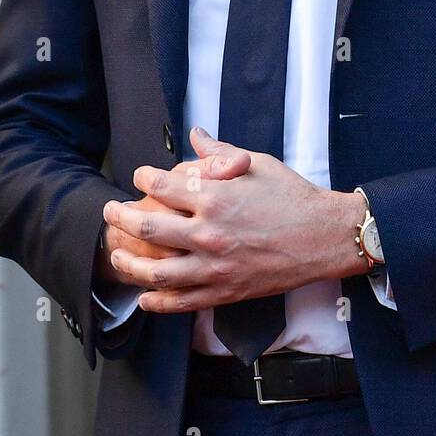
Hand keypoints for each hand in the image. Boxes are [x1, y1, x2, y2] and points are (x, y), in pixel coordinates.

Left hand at [101, 126, 366, 313]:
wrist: (323, 237)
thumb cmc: (292, 197)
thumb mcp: (257, 164)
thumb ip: (219, 153)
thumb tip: (195, 134)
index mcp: (216, 197)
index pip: (162, 186)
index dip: (143, 178)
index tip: (139, 176)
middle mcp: (210, 233)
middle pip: (149, 228)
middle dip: (122, 217)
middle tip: (112, 211)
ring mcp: (215, 267)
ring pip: (156, 271)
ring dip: (129, 263)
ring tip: (117, 253)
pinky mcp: (224, 291)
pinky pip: (181, 302)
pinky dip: (157, 301)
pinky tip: (144, 295)